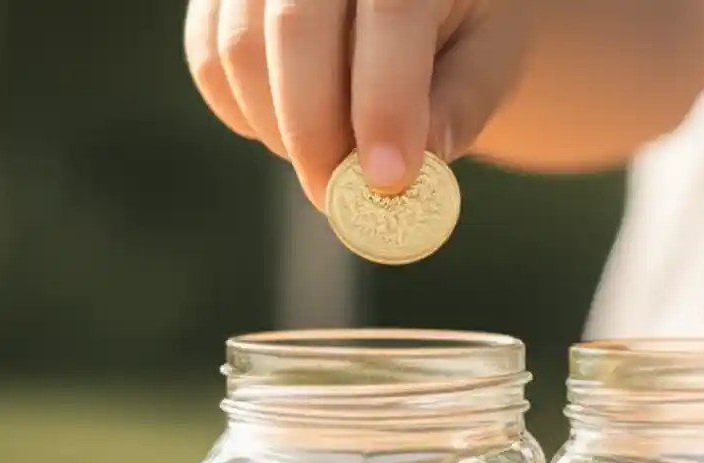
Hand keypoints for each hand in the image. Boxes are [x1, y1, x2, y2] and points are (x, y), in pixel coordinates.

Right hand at [184, 0, 530, 207]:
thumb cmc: (471, 24)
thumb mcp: (493, 56)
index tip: (390, 180)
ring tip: (333, 169)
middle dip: (318, 134)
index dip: (385, 99)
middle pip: (296, 31)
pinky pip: (210, 60)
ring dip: (282, 132)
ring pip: (242, 50)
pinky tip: (297, 135)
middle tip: (345, 203)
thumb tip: (420, 172)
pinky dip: (248, 115)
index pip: (390, 12)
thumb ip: (461, 105)